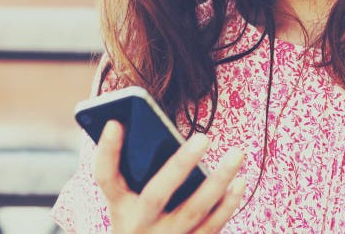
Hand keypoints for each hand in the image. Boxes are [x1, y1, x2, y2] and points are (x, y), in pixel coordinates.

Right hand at [92, 120, 246, 232]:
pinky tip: (239, 182)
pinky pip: (212, 227)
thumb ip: (136, 166)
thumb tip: (154, 128)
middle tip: (204, 138)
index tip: (114, 122)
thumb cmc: (140, 215)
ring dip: (218, 182)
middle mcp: (138, 224)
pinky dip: (227, 204)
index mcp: (119, 205)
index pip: (105, 177)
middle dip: (180, 165)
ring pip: (194, 210)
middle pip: (157, 194)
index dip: (107, 150)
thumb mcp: (129, 197)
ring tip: (236, 153)